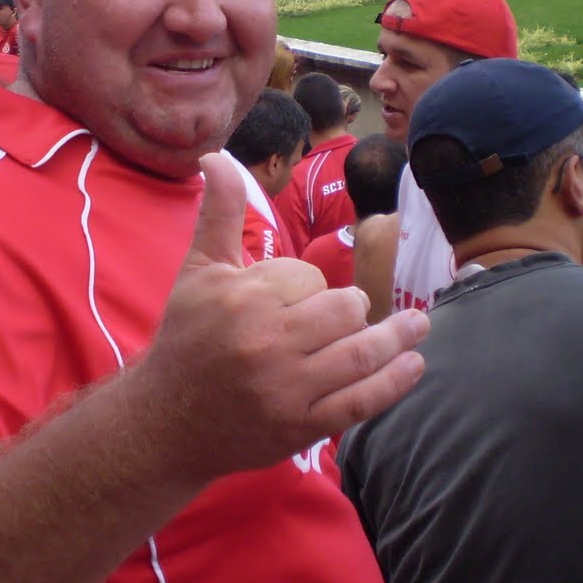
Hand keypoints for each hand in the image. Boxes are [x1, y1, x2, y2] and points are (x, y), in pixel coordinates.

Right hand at [134, 155, 427, 486]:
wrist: (164, 420)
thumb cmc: (185, 338)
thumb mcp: (198, 270)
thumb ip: (219, 212)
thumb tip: (217, 155)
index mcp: (244, 298)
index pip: (307, 276)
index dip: (308, 284)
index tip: (297, 297)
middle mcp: (267, 343)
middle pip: (342, 312)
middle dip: (353, 309)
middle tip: (354, 311)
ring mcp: (286, 390)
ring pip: (359, 354)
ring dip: (396, 338)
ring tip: (418, 324)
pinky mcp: (300, 428)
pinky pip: (359, 403)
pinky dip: (394, 383)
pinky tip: (413, 364)